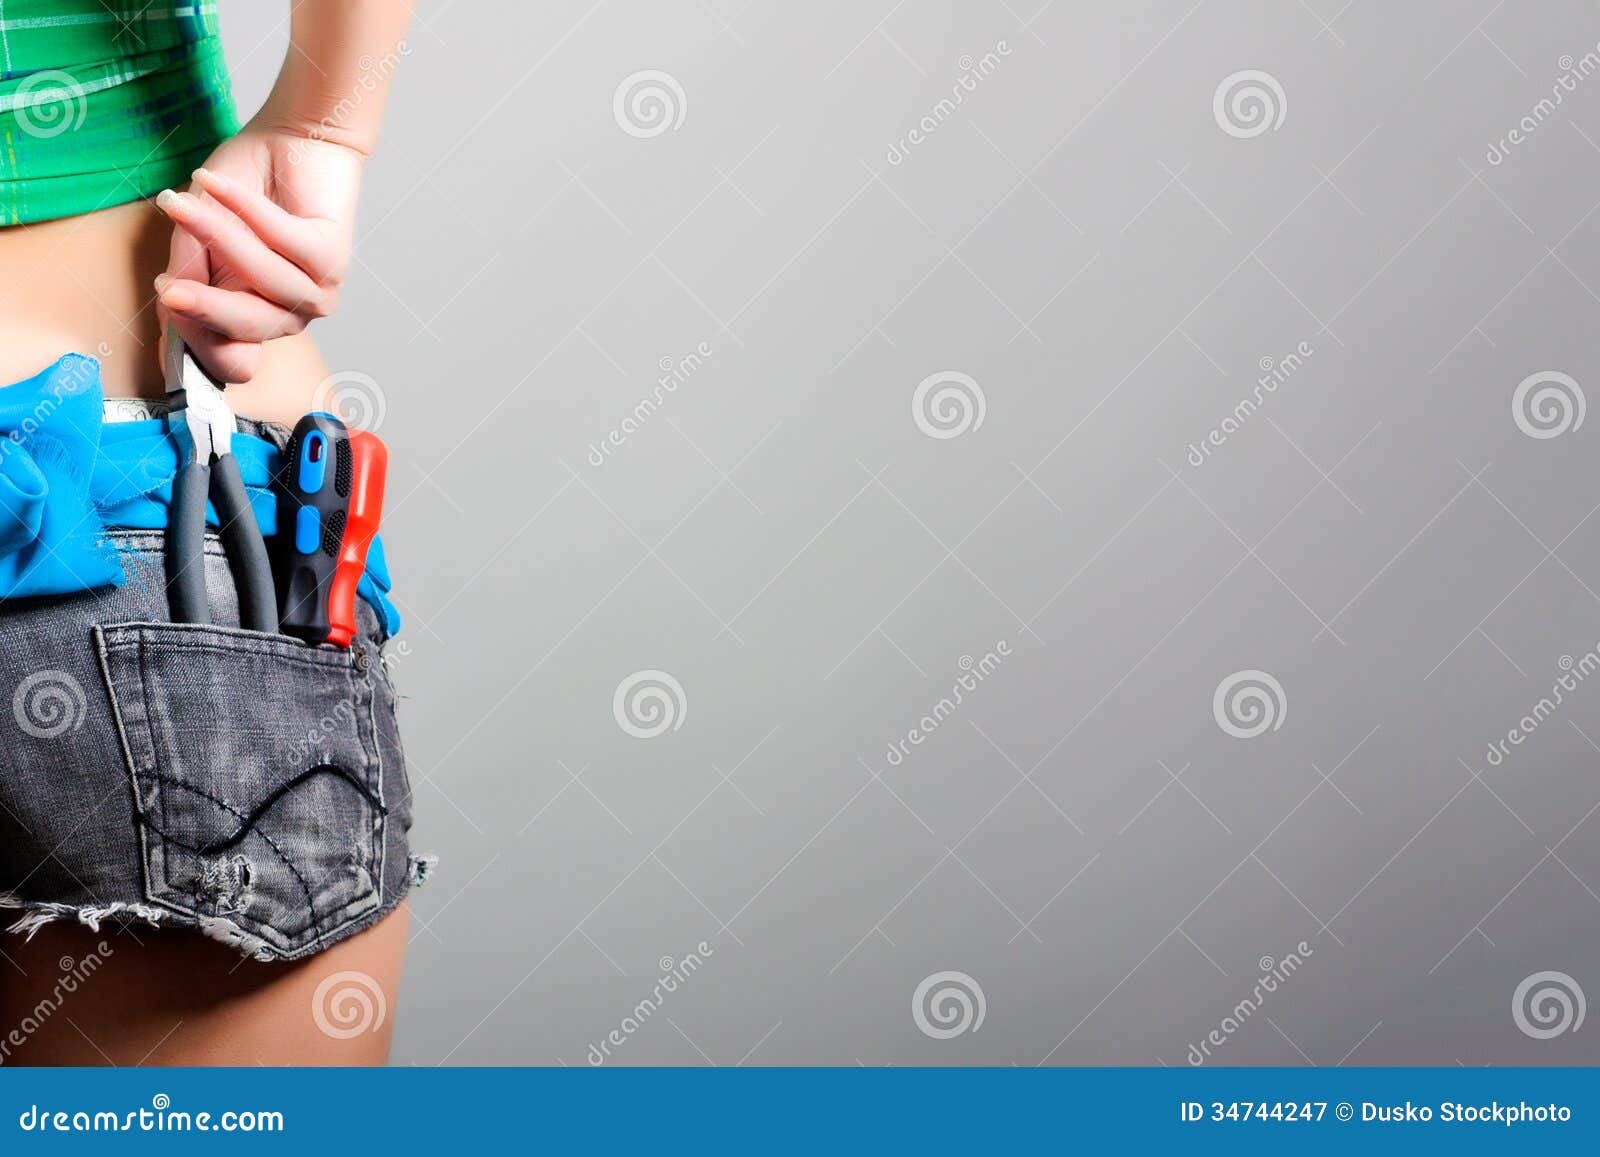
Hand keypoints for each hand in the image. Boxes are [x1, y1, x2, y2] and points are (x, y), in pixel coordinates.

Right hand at [154, 120, 363, 382]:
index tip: (166, 325)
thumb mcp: (197, 238)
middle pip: (245, 330)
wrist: (291, 140)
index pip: (231, 361)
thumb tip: (173, 317)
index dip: (199, 349)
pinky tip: (213, 183)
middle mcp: (290, 314)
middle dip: (204, 308)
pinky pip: (281, 241)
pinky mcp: (333, 257)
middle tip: (166, 289)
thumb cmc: (242, 189)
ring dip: (216, 237)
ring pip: (262, 281)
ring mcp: (317, 290)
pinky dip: (243, 209)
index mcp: (254, 320)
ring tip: (183, 202)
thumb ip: (188, 279)